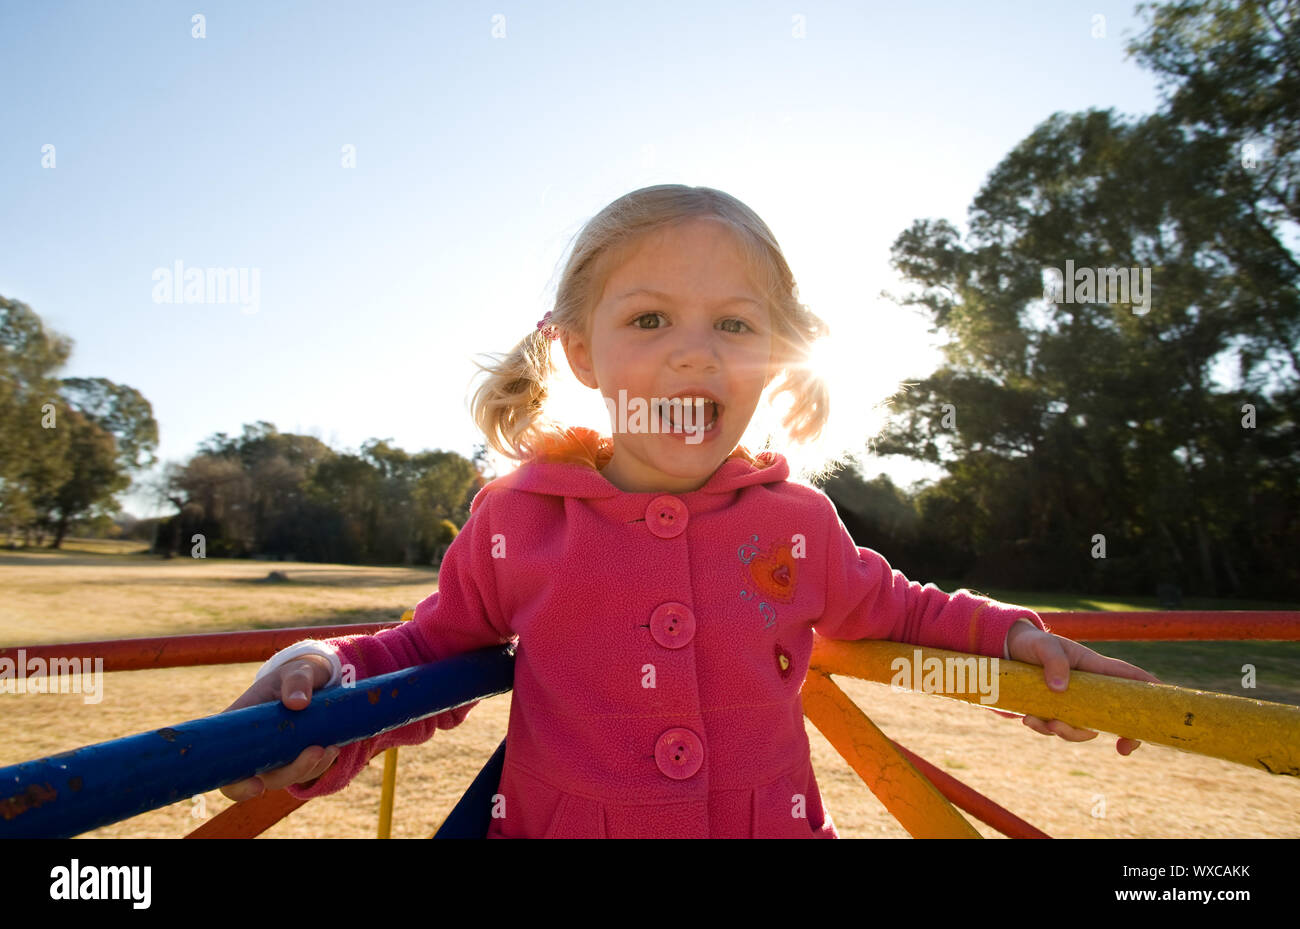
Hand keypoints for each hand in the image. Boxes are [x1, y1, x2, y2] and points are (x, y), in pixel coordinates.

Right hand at [219, 655, 340, 801]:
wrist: (317, 680)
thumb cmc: (296, 675)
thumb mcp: (295, 671)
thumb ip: (296, 681)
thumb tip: (297, 703)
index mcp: (238, 727)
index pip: (225, 766)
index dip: (236, 785)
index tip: (257, 786)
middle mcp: (253, 747)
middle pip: (262, 777)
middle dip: (290, 772)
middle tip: (316, 752)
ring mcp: (274, 755)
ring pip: (287, 776)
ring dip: (309, 768)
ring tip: (329, 748)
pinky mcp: (295, 757)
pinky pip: (306, 771)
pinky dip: (320, 765)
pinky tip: (332, 749)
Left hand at [999, 621, 1161, 755]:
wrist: (1003, 649)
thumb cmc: (1031, 643)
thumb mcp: (1043, 645)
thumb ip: (1054, 661)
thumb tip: (1061, 690)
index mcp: (1096, 668)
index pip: (1133, 680)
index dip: (1152, 698)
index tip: (1160, 720)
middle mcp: (1088, 688)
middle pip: (1115, 716)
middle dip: (1122, 734)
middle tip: (1123, 748)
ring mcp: (1071, 701)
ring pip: (1083, 728)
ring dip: (1068, 733)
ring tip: (1045, 722)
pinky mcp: (1051, 710)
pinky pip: (1055, 728)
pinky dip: (1043, 728)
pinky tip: (1027, 719)